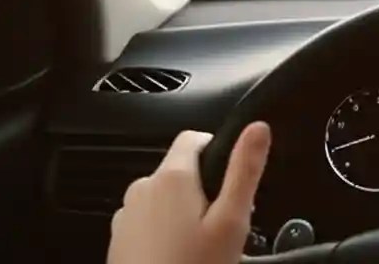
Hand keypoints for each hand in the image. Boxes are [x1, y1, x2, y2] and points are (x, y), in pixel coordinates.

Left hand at [107, 122, 270, 263]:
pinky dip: (164, 233)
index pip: (193, 137)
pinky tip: (179, 259)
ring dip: (184, 214)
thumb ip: (244, 170)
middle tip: (223, 228)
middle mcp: (142, 189)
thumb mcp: (231, 222)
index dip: (217, 152)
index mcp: (171, 178)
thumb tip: (258, 128)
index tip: (232, 184)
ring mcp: (126, 215)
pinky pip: (148, 223)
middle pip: (181, 172)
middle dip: (204, 191)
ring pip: (165, 200)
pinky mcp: (119, 239)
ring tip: (202, 249)